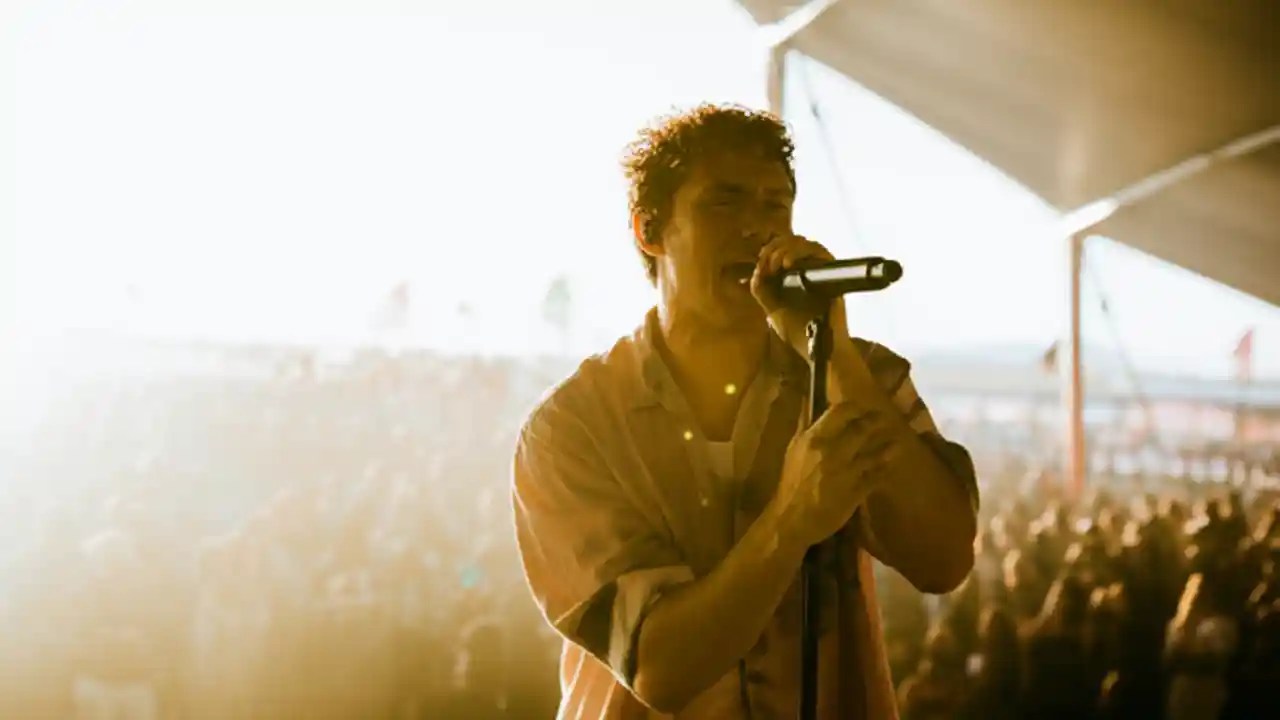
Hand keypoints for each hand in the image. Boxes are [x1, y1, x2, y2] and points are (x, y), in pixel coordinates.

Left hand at [749, 233, 848, 356]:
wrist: (818, 348)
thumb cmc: (798, 331)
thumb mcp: (772, 309)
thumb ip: (762, 290)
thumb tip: (757, 270)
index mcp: (792, 275)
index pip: (781, 249)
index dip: (769, 250)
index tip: (762, 266)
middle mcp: (807, 269)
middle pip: (792, 241)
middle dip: (775, 248)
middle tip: (769, 264)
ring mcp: (820, 271)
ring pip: (805, 243)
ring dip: (787, 249)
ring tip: (778, 264)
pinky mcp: (831, 274)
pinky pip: (820, 252)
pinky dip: (802, 252)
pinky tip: (788, 265)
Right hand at [772, 401, 896, 548]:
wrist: (790, 519)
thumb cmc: (790, 484)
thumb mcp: (794, 452)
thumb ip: (808, 431)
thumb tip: (816, 411)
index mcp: (814, 439)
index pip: (841, 411)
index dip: (857, 407)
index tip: (864, 408)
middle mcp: (832, 451)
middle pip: (862, 429)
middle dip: (877, 421)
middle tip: (886, 418)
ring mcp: (846, 472)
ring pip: (874, 454)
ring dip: (888, 446)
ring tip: (897, 442)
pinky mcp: (856, 491)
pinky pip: (876, 477)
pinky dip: (884, 470)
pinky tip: (890, 466)